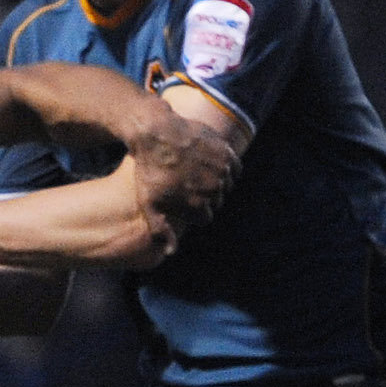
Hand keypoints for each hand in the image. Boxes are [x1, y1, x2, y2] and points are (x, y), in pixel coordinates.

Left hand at [122, 94, 236, 232]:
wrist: (156, 133)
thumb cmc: (149, 170)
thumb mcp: (149, 203)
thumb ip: (161, 230)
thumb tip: (170, 254)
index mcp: (197, 205)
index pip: (205, 218)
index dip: (193, 211)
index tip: (182, 201)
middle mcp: (214, 190)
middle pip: (216, 202)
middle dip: (204, 198)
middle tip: (187, 185)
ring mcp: (222, 170)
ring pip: (227, 186)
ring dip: (216, 183)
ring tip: (196, 174)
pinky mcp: (226, 152)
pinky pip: (236, 168)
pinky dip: (228, 169)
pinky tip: (212, 166)